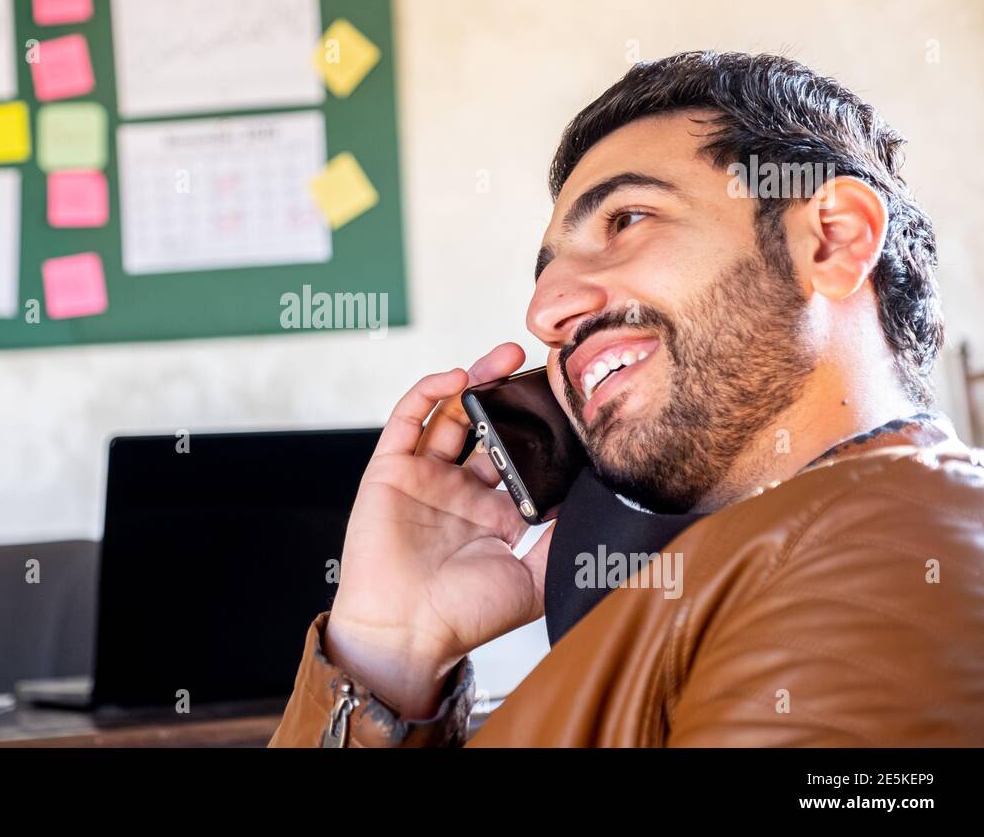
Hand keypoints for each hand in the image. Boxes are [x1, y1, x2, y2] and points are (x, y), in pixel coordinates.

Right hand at [324, 343, 557, 718]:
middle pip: (487, 426)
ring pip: (451, 413)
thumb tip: (598, 504)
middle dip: (510, 395)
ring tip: (505, 356)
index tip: (568, 405)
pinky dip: (429, 392)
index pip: (521, 457)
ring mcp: (423, 477)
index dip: (541, 430)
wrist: (406, 633)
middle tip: (538, 367)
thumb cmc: (463, 618)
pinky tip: (457, 378)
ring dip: (476, 380)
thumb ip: (563, 541)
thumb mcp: (534, 579)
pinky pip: (407, 419)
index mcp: (493, 514)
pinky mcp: (390, 470)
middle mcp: (459, 490)